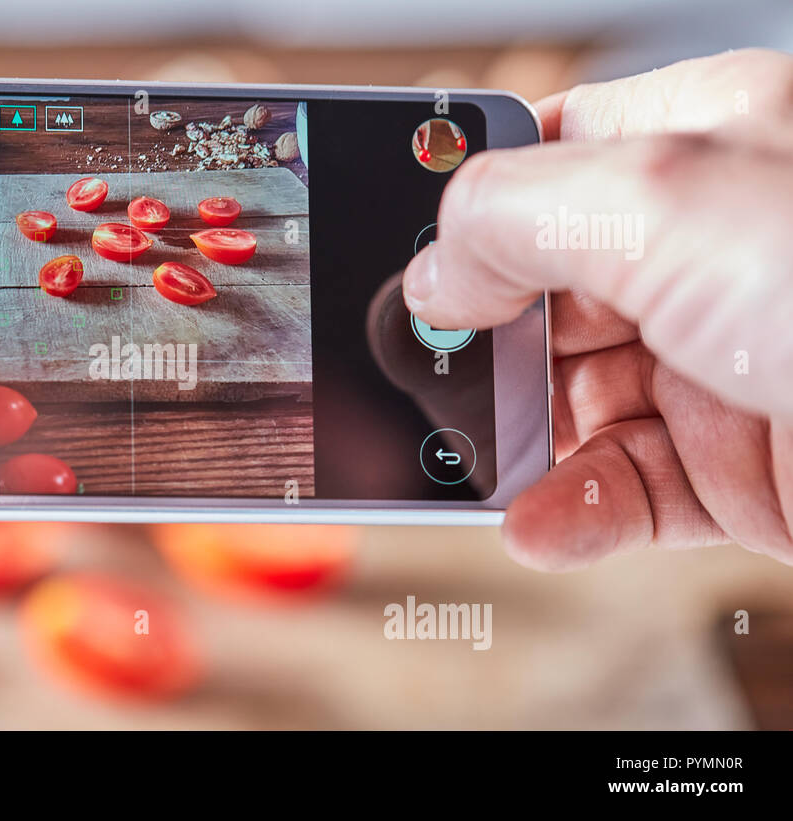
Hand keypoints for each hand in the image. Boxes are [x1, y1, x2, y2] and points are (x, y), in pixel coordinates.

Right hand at [403, 48, 792, 569]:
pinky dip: (570, 511)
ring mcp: (720, 364)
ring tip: (467, 465)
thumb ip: (514, 214)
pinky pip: (620, 489)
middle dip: (473, 341)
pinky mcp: (737, 468)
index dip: (463, 200)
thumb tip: (435, 273)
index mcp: (703, 148)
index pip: (547, 152)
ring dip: (508, 442)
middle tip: (419, 376)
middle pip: (538, 293)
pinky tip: (543, 522)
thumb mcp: (668, 203)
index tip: (392, 251)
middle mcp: (709, 254)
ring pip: (566, 402)